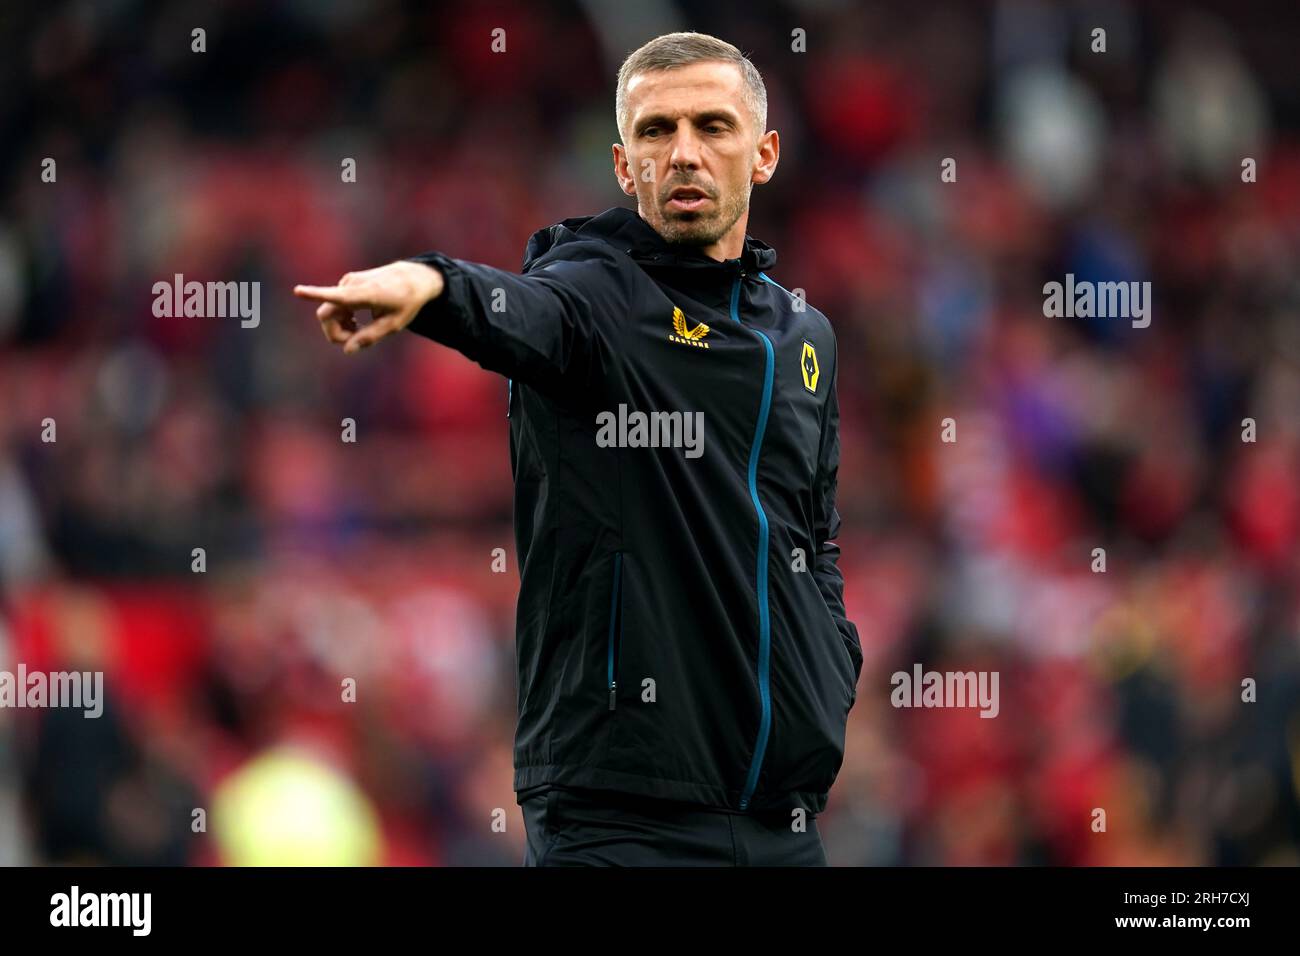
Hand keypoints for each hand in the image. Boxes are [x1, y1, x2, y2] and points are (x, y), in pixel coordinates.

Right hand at [293, 260, 444, 353]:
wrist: (414, 278)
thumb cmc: (406, 302)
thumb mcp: (393, 325)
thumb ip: (370, 337)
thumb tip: (347, 350)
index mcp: (365, 294)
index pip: (337, 297)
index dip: (315, 295)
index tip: (297, 291)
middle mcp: (352, 285)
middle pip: (326, 314)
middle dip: (334, 333)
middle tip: (353, 341)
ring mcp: (347, 282)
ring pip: (329, 311)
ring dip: (340, 326)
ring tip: (359, 329)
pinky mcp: (346, 283)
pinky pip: (334, 305)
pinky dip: (342, 317)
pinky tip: (356, 321)